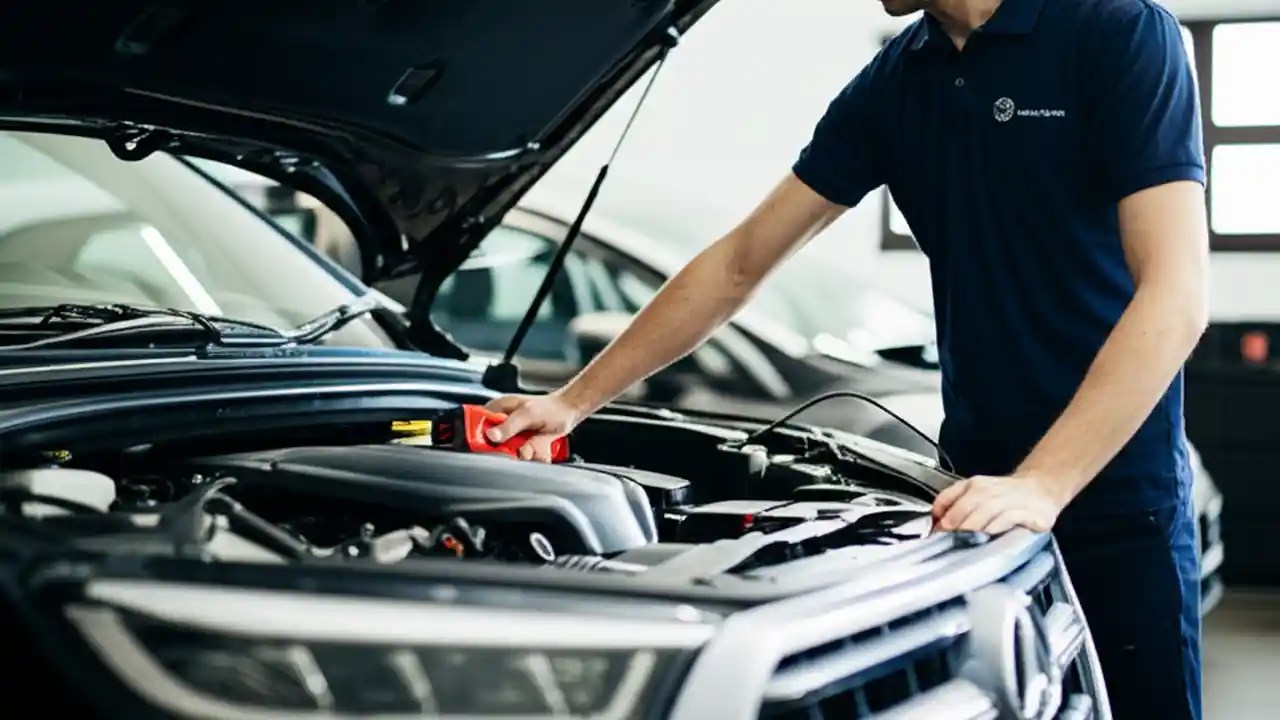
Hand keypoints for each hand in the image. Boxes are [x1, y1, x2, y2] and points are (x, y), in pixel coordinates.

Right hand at [483, 392, 583, 462]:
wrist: (568, 413)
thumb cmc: (549, 407)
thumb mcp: (527, 414)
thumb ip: (509, 426)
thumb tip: (491, 436)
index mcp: (497, 409)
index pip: (477, 425)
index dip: (479, 438)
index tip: (492, 445)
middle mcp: (502, 424)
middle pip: (492, 446)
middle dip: (510, 451)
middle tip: (522, 446)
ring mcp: (513, 437)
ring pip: (510, 455)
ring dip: (526, 454)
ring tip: (536, 444)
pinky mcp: (523, 446)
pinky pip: (524, 459)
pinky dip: (534, 457)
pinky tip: (541, 449)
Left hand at [930, 474, 1066, 534]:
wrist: (1040, 488)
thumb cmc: (1005, 495)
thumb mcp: (976, 492)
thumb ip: (953, 502)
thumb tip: (935, 520)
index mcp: (974, 485)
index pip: (949, 498)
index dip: (939, 517)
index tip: (934, 532)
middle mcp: (989, 490)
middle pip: (965, 506)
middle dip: (953, 525)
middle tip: (945, 541)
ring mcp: (1008, 500)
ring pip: (985, 512)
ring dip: (972, 527)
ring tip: (963, 541)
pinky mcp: (1027, 512)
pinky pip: (1007, 519)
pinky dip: (996, 527)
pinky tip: (988, 536)